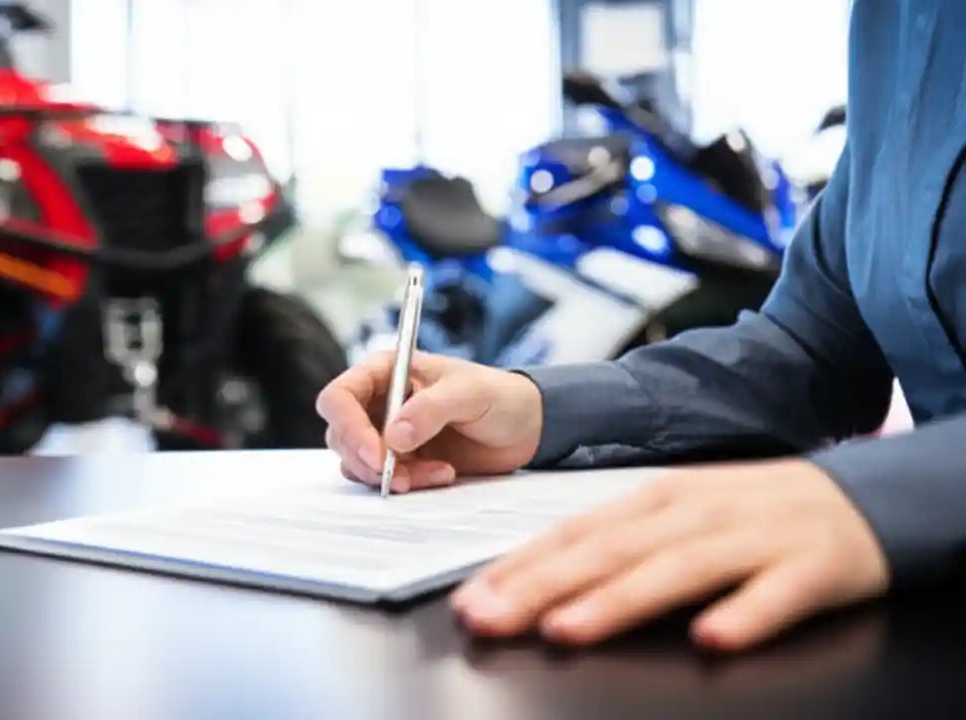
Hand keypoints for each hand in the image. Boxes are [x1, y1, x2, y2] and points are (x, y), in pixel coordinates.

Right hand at [315, 351, 542, 492]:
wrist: (525, 427)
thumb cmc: (499, 395)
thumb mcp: (470, 393)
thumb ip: (430, 409)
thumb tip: (393, 436)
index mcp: (386, 371)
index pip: (340, 397)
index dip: (349, 427)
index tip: (377, 454)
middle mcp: (378, 401)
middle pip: (341, 434)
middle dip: (366, 460)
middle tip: (399, 476)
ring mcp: (387, 434)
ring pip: (359, 462)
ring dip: (389, 475)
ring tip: (434, 473)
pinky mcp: (402, 461)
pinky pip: (385, 479)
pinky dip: (409, 483)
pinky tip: (443, 473)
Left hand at [451, 460, 889, 651]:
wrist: (860, 498)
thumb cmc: (749, 513)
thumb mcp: (676, 516)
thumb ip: (615, 545)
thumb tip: (539, 583)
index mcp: (655, 500)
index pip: (573, 534)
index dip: (519, 568)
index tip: (471, 600)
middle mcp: (695, 514)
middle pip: (609, 552)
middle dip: (542, 587)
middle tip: (491, 619)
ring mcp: (753, 538)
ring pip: (677, 571)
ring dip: (619, 601)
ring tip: (568, 629)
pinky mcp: (812, 567)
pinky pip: (775, 596)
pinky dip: (744, 614)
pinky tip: (712, 639)